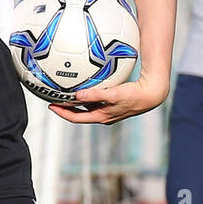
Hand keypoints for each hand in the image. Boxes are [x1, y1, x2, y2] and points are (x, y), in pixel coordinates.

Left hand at [48, 73, 168, 123]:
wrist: (151, 95)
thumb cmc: (134, 96)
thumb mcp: (114, 95)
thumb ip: (96, 95)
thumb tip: (78, 96)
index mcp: (101, 117)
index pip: (76, 118)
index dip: (62, 113)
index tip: (51, 105)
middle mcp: (102, 116)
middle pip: (79, 114)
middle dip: (66, 108)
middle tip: (54, 99)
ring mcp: (108, 111)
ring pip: (86, 108)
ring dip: (75, 102)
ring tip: (65, 93)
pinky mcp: (113, 104)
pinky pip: (95, 101)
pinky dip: (87, 96)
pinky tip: (85, 86)